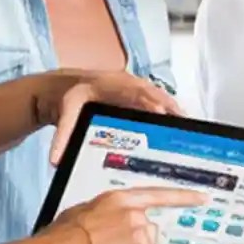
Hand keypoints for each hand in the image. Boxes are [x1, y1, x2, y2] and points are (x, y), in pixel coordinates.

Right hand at [40, 187, 206, 243]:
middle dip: (136, 242)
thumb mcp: (84, 211)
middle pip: (151, 232)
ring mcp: (141, 242)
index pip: (160, 196)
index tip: (201, 198)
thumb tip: (113, 221)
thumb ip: (108, 212)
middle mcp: (136, 218)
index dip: (183, 198)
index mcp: (121, 200)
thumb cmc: (59, 239)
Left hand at [47, 71, 181, 164]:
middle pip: (151, 92)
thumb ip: (62, 138)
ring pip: (157, 94)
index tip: (159, 112)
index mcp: (108, 86)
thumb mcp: (65, 116)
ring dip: (172, 107)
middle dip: (167, 105)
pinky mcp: (137, 93)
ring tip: (187, 123)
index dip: (148, 102)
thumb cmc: (70, 100)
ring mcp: (132, 85)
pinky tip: (179, 121)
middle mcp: (124, 82)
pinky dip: (168, 108)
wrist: (66, 87)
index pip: (133, 92)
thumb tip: (56, 160)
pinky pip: (156, 98)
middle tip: (182, 119)